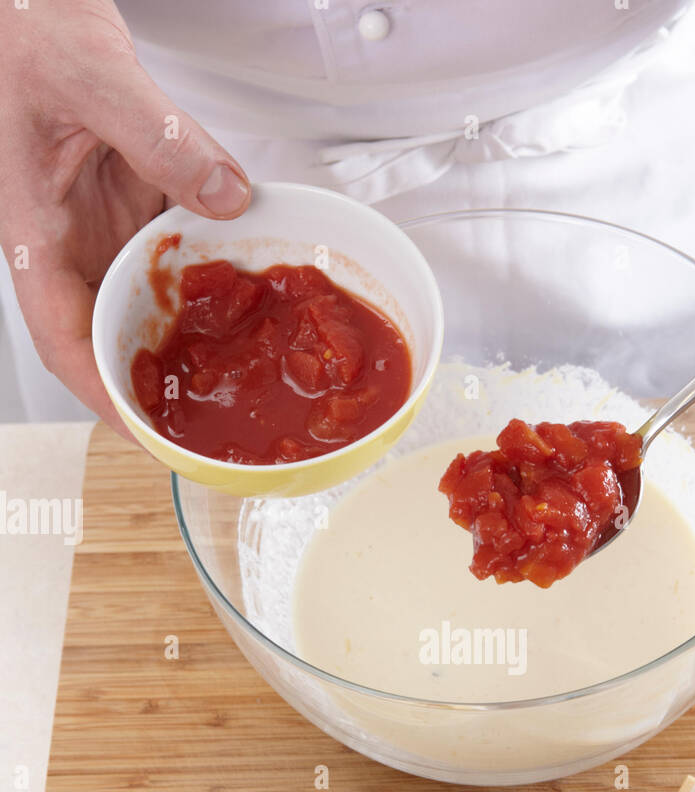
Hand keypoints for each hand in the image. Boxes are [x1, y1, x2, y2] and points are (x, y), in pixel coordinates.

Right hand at [0, 0, 250, 425]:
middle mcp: (72, 241)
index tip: (144, 434)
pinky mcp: (138, 199)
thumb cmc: (24, 29)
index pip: (62, 339)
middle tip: (213, 421)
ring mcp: (106, 224)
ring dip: (197, 334)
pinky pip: (181, 247)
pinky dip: (217, 267)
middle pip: (113, 334)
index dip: (103, 396)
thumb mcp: (91, 76)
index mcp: (36, 235)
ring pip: (152, 297)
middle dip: (160, 384)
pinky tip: (256, 283)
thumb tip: (227, 195)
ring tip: (247, 371)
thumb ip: (160, 136)